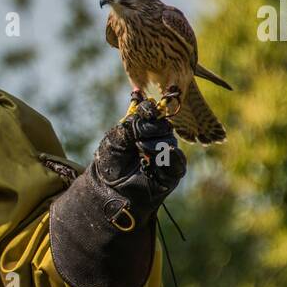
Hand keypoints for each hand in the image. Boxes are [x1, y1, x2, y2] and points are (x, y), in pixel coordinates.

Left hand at [90, 99, 186, 225]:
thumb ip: (132, 121)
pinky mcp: (172, 173)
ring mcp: (166, 156)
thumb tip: (139, 96)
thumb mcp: (116, 138)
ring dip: (154, 143)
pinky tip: (156, 155)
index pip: (153, 113)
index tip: (144, 111)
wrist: (109, 190)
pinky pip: (177, 161)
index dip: (150, 110)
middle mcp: (157, 140)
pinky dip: (169, 156)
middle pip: (164, 126)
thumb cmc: (111, 163)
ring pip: (170, 141)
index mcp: (144, 129)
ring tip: (139, 148)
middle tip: (136, 138)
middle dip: (151, 128)